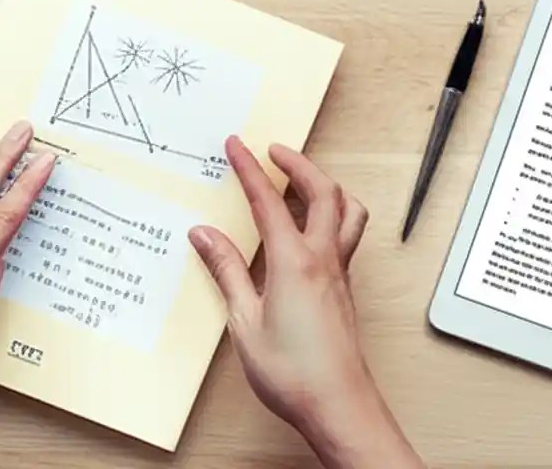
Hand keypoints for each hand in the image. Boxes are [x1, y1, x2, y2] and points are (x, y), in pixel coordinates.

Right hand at [189, 137, 421, 468]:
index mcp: (294, 262)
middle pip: (322, 192)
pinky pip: (346, 235)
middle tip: (274, 150)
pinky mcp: (345, 288)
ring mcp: (340, 273)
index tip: (236, 146)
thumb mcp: (244, 321)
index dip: (249, 169)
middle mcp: (323, 259)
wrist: (338, 404)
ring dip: (325, 185)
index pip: (269, 201)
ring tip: (301, 179)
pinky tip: (311, 227)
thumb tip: (205, 235)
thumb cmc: (293, 372)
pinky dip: (332, 214)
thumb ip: (226, 271)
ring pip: (346, 210)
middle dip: (298, 163)